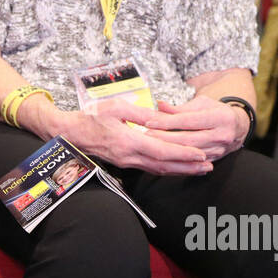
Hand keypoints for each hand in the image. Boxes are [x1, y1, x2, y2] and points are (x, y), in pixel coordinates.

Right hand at [49, 100, 213, 175]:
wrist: (71, 134)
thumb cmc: (91, 117)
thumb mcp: (116, 107)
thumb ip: (140, 113)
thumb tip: (160, 117)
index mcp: (128, 141)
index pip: (161, 150)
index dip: (182, 153)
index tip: (200, 154)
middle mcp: (129, 156)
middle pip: (163, 165)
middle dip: (187, 166)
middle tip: (207, 167)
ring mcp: (127, 161)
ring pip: (158, 169)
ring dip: (179, 170)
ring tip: (198, 170)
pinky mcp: (125, 162)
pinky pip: (149, 167)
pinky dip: (166, 169)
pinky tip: (177, 168)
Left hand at [141, 95, 247, 160]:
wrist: (237, 127)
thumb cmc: (216, 112)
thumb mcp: (201, 104)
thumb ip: (179, 108)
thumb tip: (159, 105)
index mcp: (221, 117)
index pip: (189, 120)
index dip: (167, 122)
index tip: (149, 122)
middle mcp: (222, 135)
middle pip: (187, 139)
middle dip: (164, 138)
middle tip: (145, 135)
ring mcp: (219, 150)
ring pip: (188, 153)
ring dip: (168, 150)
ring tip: (150, 145)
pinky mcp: (213, 160)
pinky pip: (191, 162)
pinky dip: (176, 159)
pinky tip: (162, 156)